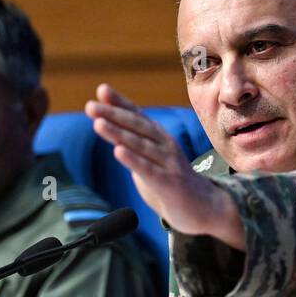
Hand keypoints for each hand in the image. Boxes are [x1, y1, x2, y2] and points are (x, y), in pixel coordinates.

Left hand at [85, 84, 244, 249]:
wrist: (205, 207)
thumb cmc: (171, 179)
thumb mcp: (150, 157)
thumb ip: (131, 141)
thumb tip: (104, 120)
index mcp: (159, 137)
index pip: (137, 115)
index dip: (120, 102)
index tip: (102, 89)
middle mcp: (165, 145)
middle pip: (136, 127)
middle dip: (113, 115)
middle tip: (90, 106)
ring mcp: (169, 163)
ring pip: (141, 145)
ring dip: (119, 134)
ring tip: (98, 124)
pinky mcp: (170, 184)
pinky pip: (149, 170)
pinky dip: (133, 160)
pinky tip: (118, 151)